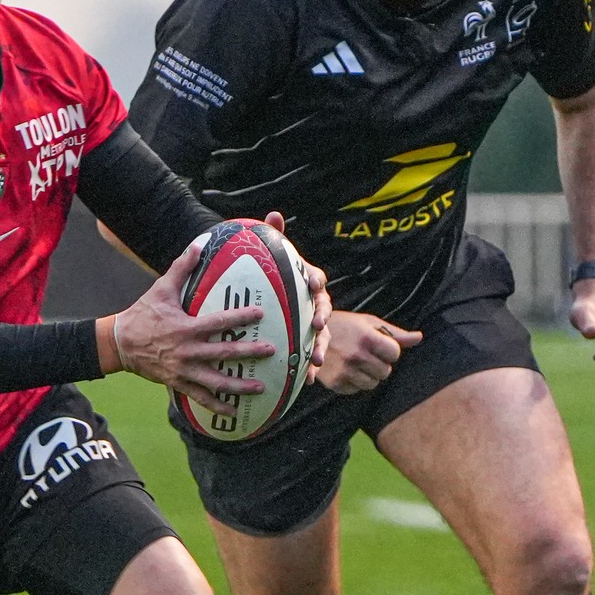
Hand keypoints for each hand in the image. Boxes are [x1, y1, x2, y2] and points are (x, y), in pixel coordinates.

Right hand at [109, 235, 277, 414]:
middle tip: (271, 350)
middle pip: (223, 354)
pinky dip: (217, 406)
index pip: (218, 322)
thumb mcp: (161, 289)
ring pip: (216, 381)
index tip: (260, 313)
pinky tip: (234, 412)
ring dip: (239, 386)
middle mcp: (187, 351)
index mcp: (186, 328)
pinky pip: (200, 397)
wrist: (119, 343)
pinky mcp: (177, 383)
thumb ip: (181, 268)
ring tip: (261, 387)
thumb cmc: (143, 314)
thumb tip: (198, 245)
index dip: (240, 317)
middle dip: (249, 353)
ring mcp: (183, 370)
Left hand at [262, 209, 331, 374]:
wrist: (270, 293)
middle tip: (318, 325)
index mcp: (308, 282)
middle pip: (323, 310)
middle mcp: (314, 302)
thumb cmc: (274, 272)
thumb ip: (274, 235)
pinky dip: (309, 366)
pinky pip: (309, 353)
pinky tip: (308, 380)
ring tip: (317, 361)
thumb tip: (274, 214)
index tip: (315, 284)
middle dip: (323, 319)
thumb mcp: (273, 255)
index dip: (317, 281)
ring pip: (321, 336)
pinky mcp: (305, 339)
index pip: (316, 278)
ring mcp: (311, 322)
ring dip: (320, 348)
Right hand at [315, 311, 422, 394]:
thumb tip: (419, 337)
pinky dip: (354, 382)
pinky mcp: (336, 383)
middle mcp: (357, 355)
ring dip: (368, 375)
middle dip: (379, 363)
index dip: (389, 350)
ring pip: (373, 383)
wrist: (305, 334)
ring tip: (354, 361)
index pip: (395, 354)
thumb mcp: (367, 323)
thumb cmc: (343, 326)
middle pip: (386, 371)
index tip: (377, 344)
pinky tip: (344, 369)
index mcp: (367, 337)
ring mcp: (345, 371)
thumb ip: (394, 333)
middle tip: (363, 353)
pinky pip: (357, 389)